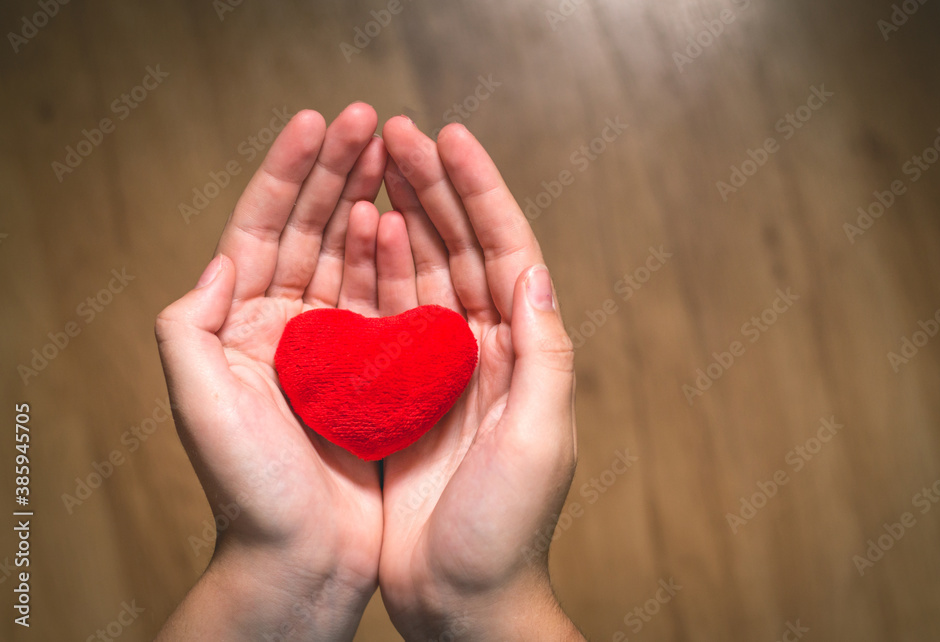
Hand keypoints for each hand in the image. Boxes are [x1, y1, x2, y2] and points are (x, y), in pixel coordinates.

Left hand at [155, 104, 387, 640]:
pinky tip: (407, 222)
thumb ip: (190, 325)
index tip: (319, 122)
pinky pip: (387, 301)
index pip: (262, 227)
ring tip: (393, 152)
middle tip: (370, 118)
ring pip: (352, 255)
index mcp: (239, 325)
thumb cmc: (249, 491)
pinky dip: (396, 259)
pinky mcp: (376, 370)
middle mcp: (285, 326)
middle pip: (311, 229)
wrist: (304, 558)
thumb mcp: (199, 404)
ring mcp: (334, 345)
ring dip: (371, 200)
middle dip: (338, 170)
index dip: (289, 171)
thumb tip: (221, 257)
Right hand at [376, 118, 582, 639]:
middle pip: (460, 249)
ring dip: (401, 218)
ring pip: (421, 274)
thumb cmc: (507, 528)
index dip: (482, 190)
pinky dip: (372, 274)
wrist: (461, 598)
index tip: (450, 137)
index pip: (507, 250)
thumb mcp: (541, 438)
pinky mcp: (401, 395)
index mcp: (526, 353)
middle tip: (397, 133)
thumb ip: (546, 352)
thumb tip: (537, 270)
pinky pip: (385, 318)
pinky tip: (356, 238)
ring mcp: (441, 368)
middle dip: (434, 188)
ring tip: (373, 166)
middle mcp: (487, 350)